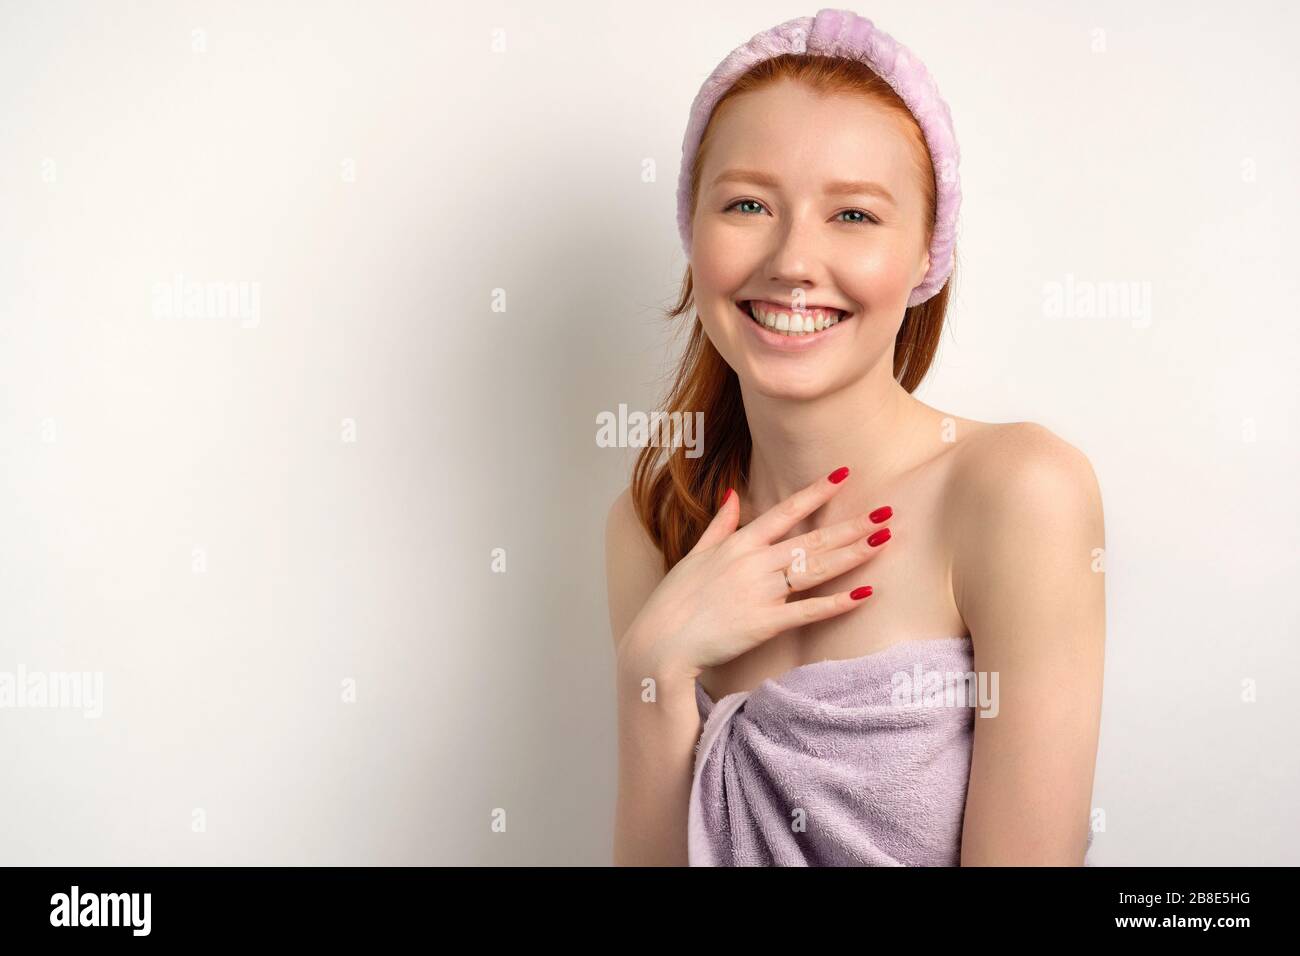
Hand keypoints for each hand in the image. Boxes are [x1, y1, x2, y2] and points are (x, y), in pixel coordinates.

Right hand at [621, 467, 892, 679]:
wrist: (660, 643)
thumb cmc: (674, 601)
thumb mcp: (696, 554)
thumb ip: (720, 524)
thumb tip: (733, 493)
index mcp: (738, 544)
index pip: (786, 511)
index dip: (817, 492)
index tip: (844, 474)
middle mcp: (754, 562)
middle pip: (812, 539)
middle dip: (852, 525)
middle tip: (887, 513)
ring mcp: (760, 592)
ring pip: (816, 568)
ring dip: (853, 554)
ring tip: (884, 540)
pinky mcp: (765, 623)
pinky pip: (809, 610)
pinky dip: (839, 602)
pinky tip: (866, 592)